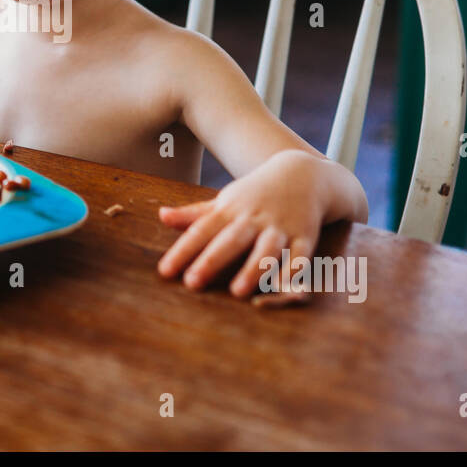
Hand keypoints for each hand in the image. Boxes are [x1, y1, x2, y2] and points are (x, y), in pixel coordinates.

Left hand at [156, 150, 327, 306]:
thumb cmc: (256, 195)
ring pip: (266, 249)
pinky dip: (292, 271)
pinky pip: (299, 255)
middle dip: (211, 261)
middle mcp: (254, 218)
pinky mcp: (305, 236)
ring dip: (252, 269)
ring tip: (237, 292)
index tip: (165, 271)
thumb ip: (195, 214)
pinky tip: (282, 287)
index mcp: (230, 210)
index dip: (183, 251)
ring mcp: (281, 227)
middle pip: (231, 240)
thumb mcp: (225, 200)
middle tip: (192, 283)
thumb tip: (162, 216)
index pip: (202, 230)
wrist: (303, 174)